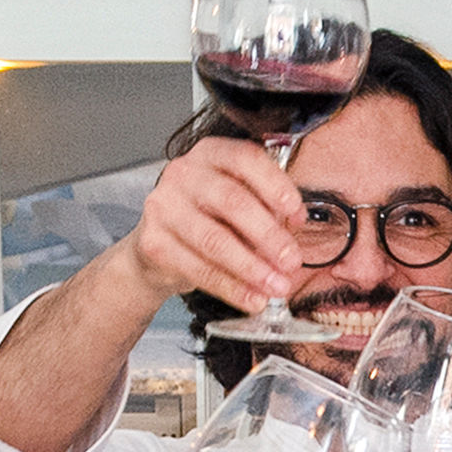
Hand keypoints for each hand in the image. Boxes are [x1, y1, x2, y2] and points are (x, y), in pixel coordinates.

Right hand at [105, 134, 327, 324]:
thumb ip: (267, 207)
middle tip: (292, 261)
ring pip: (215, 240)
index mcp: (210, 153)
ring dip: (252, 267)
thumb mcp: (238, 202)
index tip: (297, 214)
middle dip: (268, 235)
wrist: (158, 245)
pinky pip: (199, 269)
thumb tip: (294, 224)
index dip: (275, 186)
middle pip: (232, 201)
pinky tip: (253, 298)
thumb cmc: (206, 217)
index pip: (246, 159)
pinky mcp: (154, 242)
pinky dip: (232, 288)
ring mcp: (164, 206)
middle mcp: (183, 173)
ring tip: (277, 286)